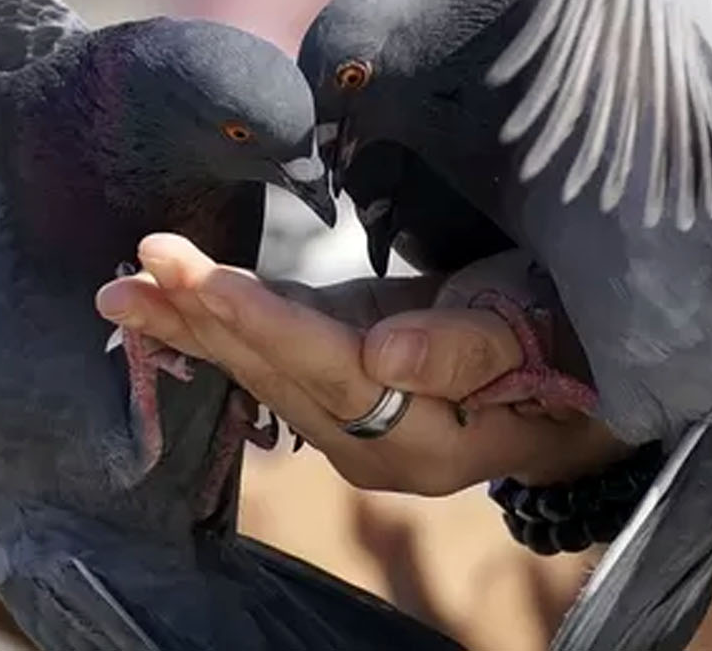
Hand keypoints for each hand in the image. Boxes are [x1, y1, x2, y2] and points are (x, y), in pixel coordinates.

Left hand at [96, 234, 625, 495]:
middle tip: (132, 268)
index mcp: (421, 438)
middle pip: (275, 372)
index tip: (190, 276)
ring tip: (125, 287)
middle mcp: (372, 443)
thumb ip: (463, 351)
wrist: (586, 373)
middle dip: (200, 319)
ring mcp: (352, 419)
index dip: (256, 319)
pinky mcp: (344, 382)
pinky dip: (218, 326)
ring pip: (260, 367)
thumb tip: (384, 358)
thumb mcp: (536, 333)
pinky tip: (166, 304)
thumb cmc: (574, 341)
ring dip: (191, 325)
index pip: (324, 369)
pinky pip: (272, 356)